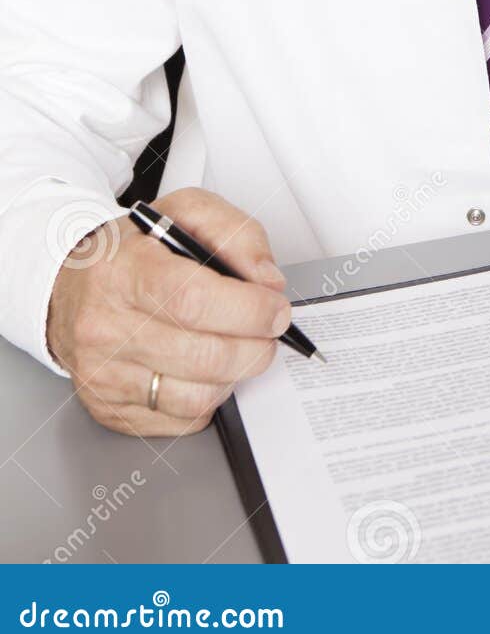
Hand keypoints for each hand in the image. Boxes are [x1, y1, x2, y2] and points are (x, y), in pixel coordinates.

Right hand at [46, 187, 290, 436]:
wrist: (71, 285)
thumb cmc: (132, 251)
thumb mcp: (183, 213)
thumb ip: (235, 232)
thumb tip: (268, 281)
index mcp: (123, 271)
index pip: (193, 300)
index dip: (248, 310)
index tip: (276, 309)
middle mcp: (105, 326)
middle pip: (203, 356)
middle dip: (256, 347)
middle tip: (268, 331)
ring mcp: (104, 374)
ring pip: (197, 397)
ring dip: (234, 375)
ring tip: (233, 347)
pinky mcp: (109, 409)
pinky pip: (181, 420)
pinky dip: (207, 398)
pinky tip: (202, 369)